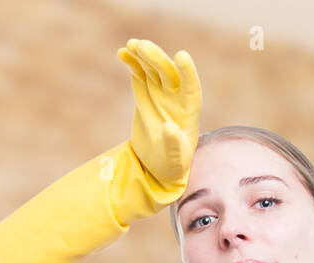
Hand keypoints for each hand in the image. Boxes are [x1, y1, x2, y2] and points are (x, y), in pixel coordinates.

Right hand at [116, 38, 201, 189]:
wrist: (158, 166)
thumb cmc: (174, 165)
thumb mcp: (176, 159)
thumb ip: (174, 144)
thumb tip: (170, 128)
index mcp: (189, 111)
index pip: (191, 87)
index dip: (188, 72)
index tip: (181, 55)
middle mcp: (176, 99)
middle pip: (168, 73)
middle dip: (156, 59)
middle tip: (141, 46)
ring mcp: (160, 95)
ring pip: (153, 70)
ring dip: (144, 56)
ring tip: (131, 45)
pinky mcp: (145, 95)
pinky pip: (140, 75)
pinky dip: (132, 63)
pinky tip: (122, 53)